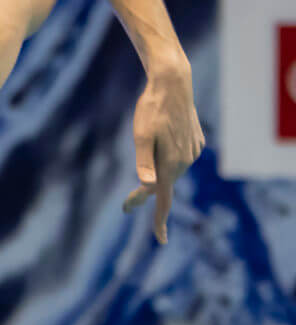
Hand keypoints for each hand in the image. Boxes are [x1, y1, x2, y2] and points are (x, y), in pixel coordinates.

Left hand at [122, 62, 205, 243]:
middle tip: (127, 204)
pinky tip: (164, 138)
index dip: (160, 221)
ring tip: (148, 144)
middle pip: (164, 185)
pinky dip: (168, 156)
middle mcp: (186, 161)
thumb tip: (149, 186)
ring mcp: (194, 150)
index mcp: (171, 164)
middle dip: (147, 194)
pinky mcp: (196, 141)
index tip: (160, 240)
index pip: (164, 199)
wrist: (172, 84)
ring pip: (171, 169)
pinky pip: (179, 156)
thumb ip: (143, 162)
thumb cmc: (151, 109)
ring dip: (158, 169)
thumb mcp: (140, 136)